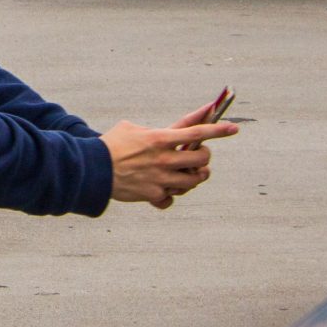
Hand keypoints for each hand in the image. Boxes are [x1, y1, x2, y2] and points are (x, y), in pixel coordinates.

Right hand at [103, 113, 238, 208]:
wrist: (92, 169)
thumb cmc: (111, 145)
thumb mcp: (133, 128)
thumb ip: (155, 130)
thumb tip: (171, 130)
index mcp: (160, 138)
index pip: (197, 132)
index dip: (218, 129)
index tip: (235, 128)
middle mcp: (164, 159)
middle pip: (201, 159)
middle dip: (204, 158)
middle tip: (199, 157)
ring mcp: (161, 179)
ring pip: (193, 181)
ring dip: (195, 177)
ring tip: (190, 174)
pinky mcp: (154, 195)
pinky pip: (172, 198)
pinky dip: (171, 196)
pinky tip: (164, 190)